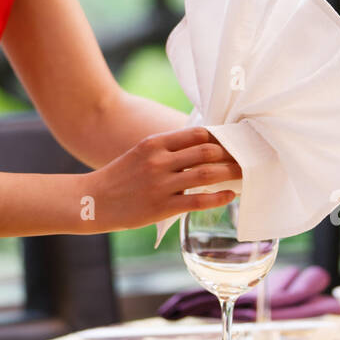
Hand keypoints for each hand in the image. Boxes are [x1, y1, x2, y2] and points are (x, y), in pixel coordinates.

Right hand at [81, 126, 241, 232]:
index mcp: (155, 143)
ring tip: (244, 175)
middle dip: (231, 155)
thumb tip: (202, 148)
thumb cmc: (120, 177)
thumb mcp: (141, 154)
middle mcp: (160, 160)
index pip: (197, 133)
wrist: (93, 200)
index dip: (219, 138)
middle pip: (207, 152)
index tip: (234, 142)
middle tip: (247, 158)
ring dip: (230, 174)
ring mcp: (161, 184)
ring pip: (207, 174)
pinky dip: (219, 196)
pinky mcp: (162, 206)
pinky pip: (199, 200)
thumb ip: (167, 150)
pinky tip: (230, 195)